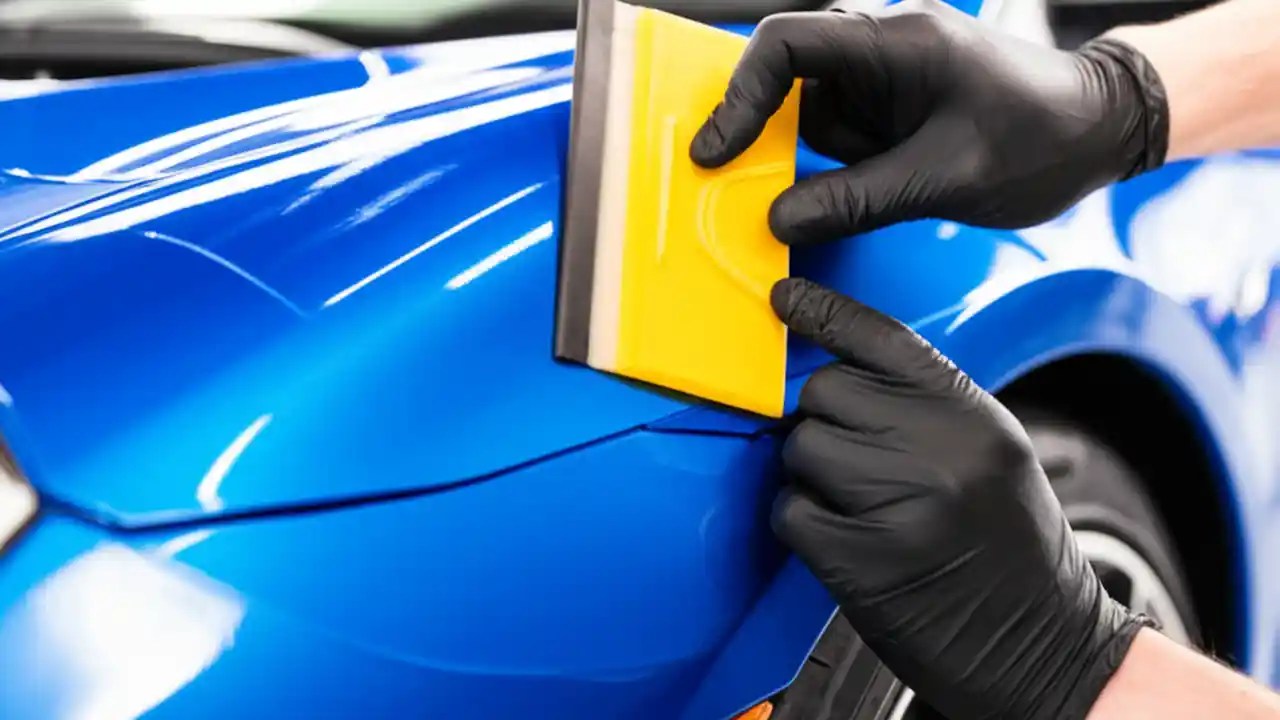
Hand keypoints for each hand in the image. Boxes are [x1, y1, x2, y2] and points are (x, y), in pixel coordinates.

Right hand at [690, 0, 1169, 243]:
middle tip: (741, 186)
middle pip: (789, 78)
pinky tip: (872, 191)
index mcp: (897, 43)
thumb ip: (857, 200)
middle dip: (769, 134)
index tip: (715, 153)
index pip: (787, 45)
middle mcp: (883, 49)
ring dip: (816, 161)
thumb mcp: (946, 179)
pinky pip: (840, 135)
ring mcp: (887, 78)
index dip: (739, 95)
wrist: (1105, 129)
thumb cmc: (1044, 140)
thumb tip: (778, 223)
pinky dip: (836, 170)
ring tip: (875, 188)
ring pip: (812, 116)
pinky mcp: (894, 107)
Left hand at [770, 278, 1151, 719]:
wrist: (1042, 646)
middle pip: (823, 391)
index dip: (824, 311)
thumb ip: (923, 402)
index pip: (880, 336)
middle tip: (859, 461)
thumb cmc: (1009, 543)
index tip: (784, 296)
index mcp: (972, 414)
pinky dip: (803, 523)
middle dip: (825, 420)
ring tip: (859, 505)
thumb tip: (833, 367)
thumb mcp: (990, 449)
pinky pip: (789, 509)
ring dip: (812, 474)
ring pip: (801, 447)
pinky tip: (846, 541)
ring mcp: (898, 503)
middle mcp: (939, 449)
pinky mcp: (859, 559)